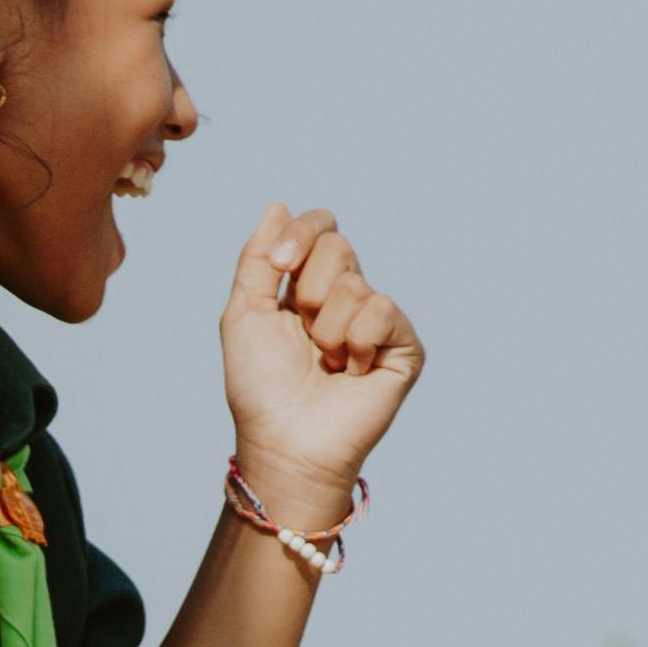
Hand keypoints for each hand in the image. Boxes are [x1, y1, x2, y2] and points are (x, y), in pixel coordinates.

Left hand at [221, 206, 422, 522]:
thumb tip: (279, 205)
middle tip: (303, 335)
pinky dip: (357, 342)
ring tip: (325, 364)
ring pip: (355, 284)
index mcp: (309, 286)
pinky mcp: (403, 346)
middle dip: (308, 289)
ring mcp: (377, 322)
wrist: (284, 441)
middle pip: (338, 246)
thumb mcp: (244, 312)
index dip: (302, 234)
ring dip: (326, 329)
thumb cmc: (259, 388)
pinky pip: (383, 309)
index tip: (281, 264)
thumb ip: (258, 258)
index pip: (321, 228)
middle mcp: (346, 298)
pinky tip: (351, 373)